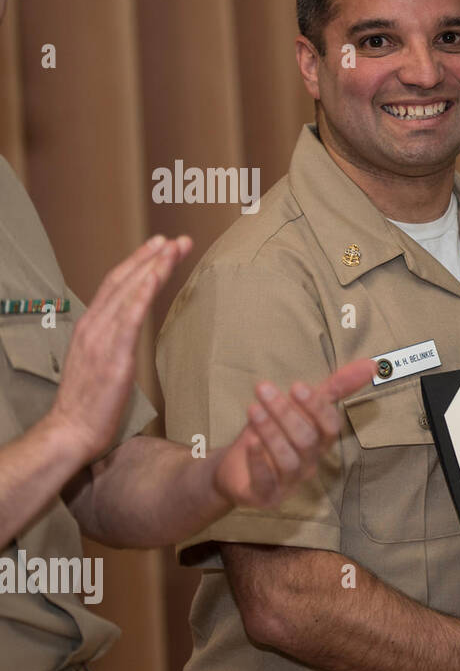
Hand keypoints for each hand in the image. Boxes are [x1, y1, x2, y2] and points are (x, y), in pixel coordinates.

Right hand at [45, 235, 192, 461]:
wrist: (70, 431)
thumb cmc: (89, 404)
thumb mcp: (102, 363)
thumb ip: (115, 343)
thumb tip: (132, 332)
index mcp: (91, 327)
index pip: (116, 285)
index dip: (138, 263)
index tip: (161, 246)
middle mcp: (94, 327)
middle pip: (124, 282)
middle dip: (152, 258)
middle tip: (178, 240)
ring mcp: (101, 340)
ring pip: (128, 293)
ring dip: (153, 267)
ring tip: (174, 248)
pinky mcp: (113, 357)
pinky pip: (128, 319)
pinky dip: (141, 294)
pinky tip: (156, 277)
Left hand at [212, 358, 377, 508]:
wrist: (237, 473)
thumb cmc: (274, 435)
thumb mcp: (301, 407)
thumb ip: (336, 388)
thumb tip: (372, 364)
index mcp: (321, 442)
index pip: (329, 427)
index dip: (316, 408)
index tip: (297, 386)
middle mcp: (310, 463)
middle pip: (307, 440)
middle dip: (285, 413)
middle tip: (263, 388)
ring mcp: (288, 482)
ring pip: (288, 459)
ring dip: (270, 432)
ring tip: (253, 409)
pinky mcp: (265, 495)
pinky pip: (266, 482)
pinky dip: (259, 461)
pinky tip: (250, 442)